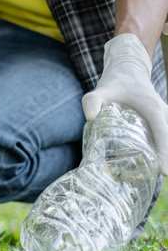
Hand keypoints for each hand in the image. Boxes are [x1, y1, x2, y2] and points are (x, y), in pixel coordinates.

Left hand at [82, 33, 167, 174]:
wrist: (127, 71)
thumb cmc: (115, 82)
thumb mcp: (100, 90)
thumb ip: (92, 101)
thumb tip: (90, 118)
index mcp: (155, 110)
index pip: (164, 134)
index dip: (165, 154)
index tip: (165, 173)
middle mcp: (162, 117)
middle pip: (167, 142)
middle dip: (165, 161)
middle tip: (158, 179)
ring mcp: (161, 122)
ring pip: (164, 143)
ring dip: (161, 159)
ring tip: (149, 178)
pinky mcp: (156, 125)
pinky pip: (160, 141)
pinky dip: (156, 154)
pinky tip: (145, 168)